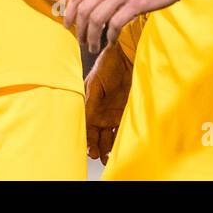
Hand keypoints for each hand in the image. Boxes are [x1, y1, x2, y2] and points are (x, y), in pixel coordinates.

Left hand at [65, 0, 178, 52]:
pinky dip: (111, 36)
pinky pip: (115, 24)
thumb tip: (89, 5)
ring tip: (94, 47)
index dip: (69, 14)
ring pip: (97, 20)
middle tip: (82, 42)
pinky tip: (111, 41)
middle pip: (85, 11)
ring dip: (93, 37)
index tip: (68, 26)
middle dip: (80, 30)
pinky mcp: (135, 4)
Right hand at [84, 45, 132, 163]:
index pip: (86, 126)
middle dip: (96, 147)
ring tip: (108, 157)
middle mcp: (100, 112)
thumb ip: (90, 99)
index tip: (89, 149)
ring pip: (109, 135)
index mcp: (89, 105)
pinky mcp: (126, 112)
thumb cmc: (108, 63)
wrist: (129, 55)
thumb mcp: (95, 82)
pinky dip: (121, 139)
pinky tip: (120, 146)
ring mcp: (113, 113)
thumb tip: (83, 115)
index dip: (86, 139)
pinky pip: (122, 129)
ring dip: (107, 147)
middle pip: (96, 135)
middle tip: (98, 156)